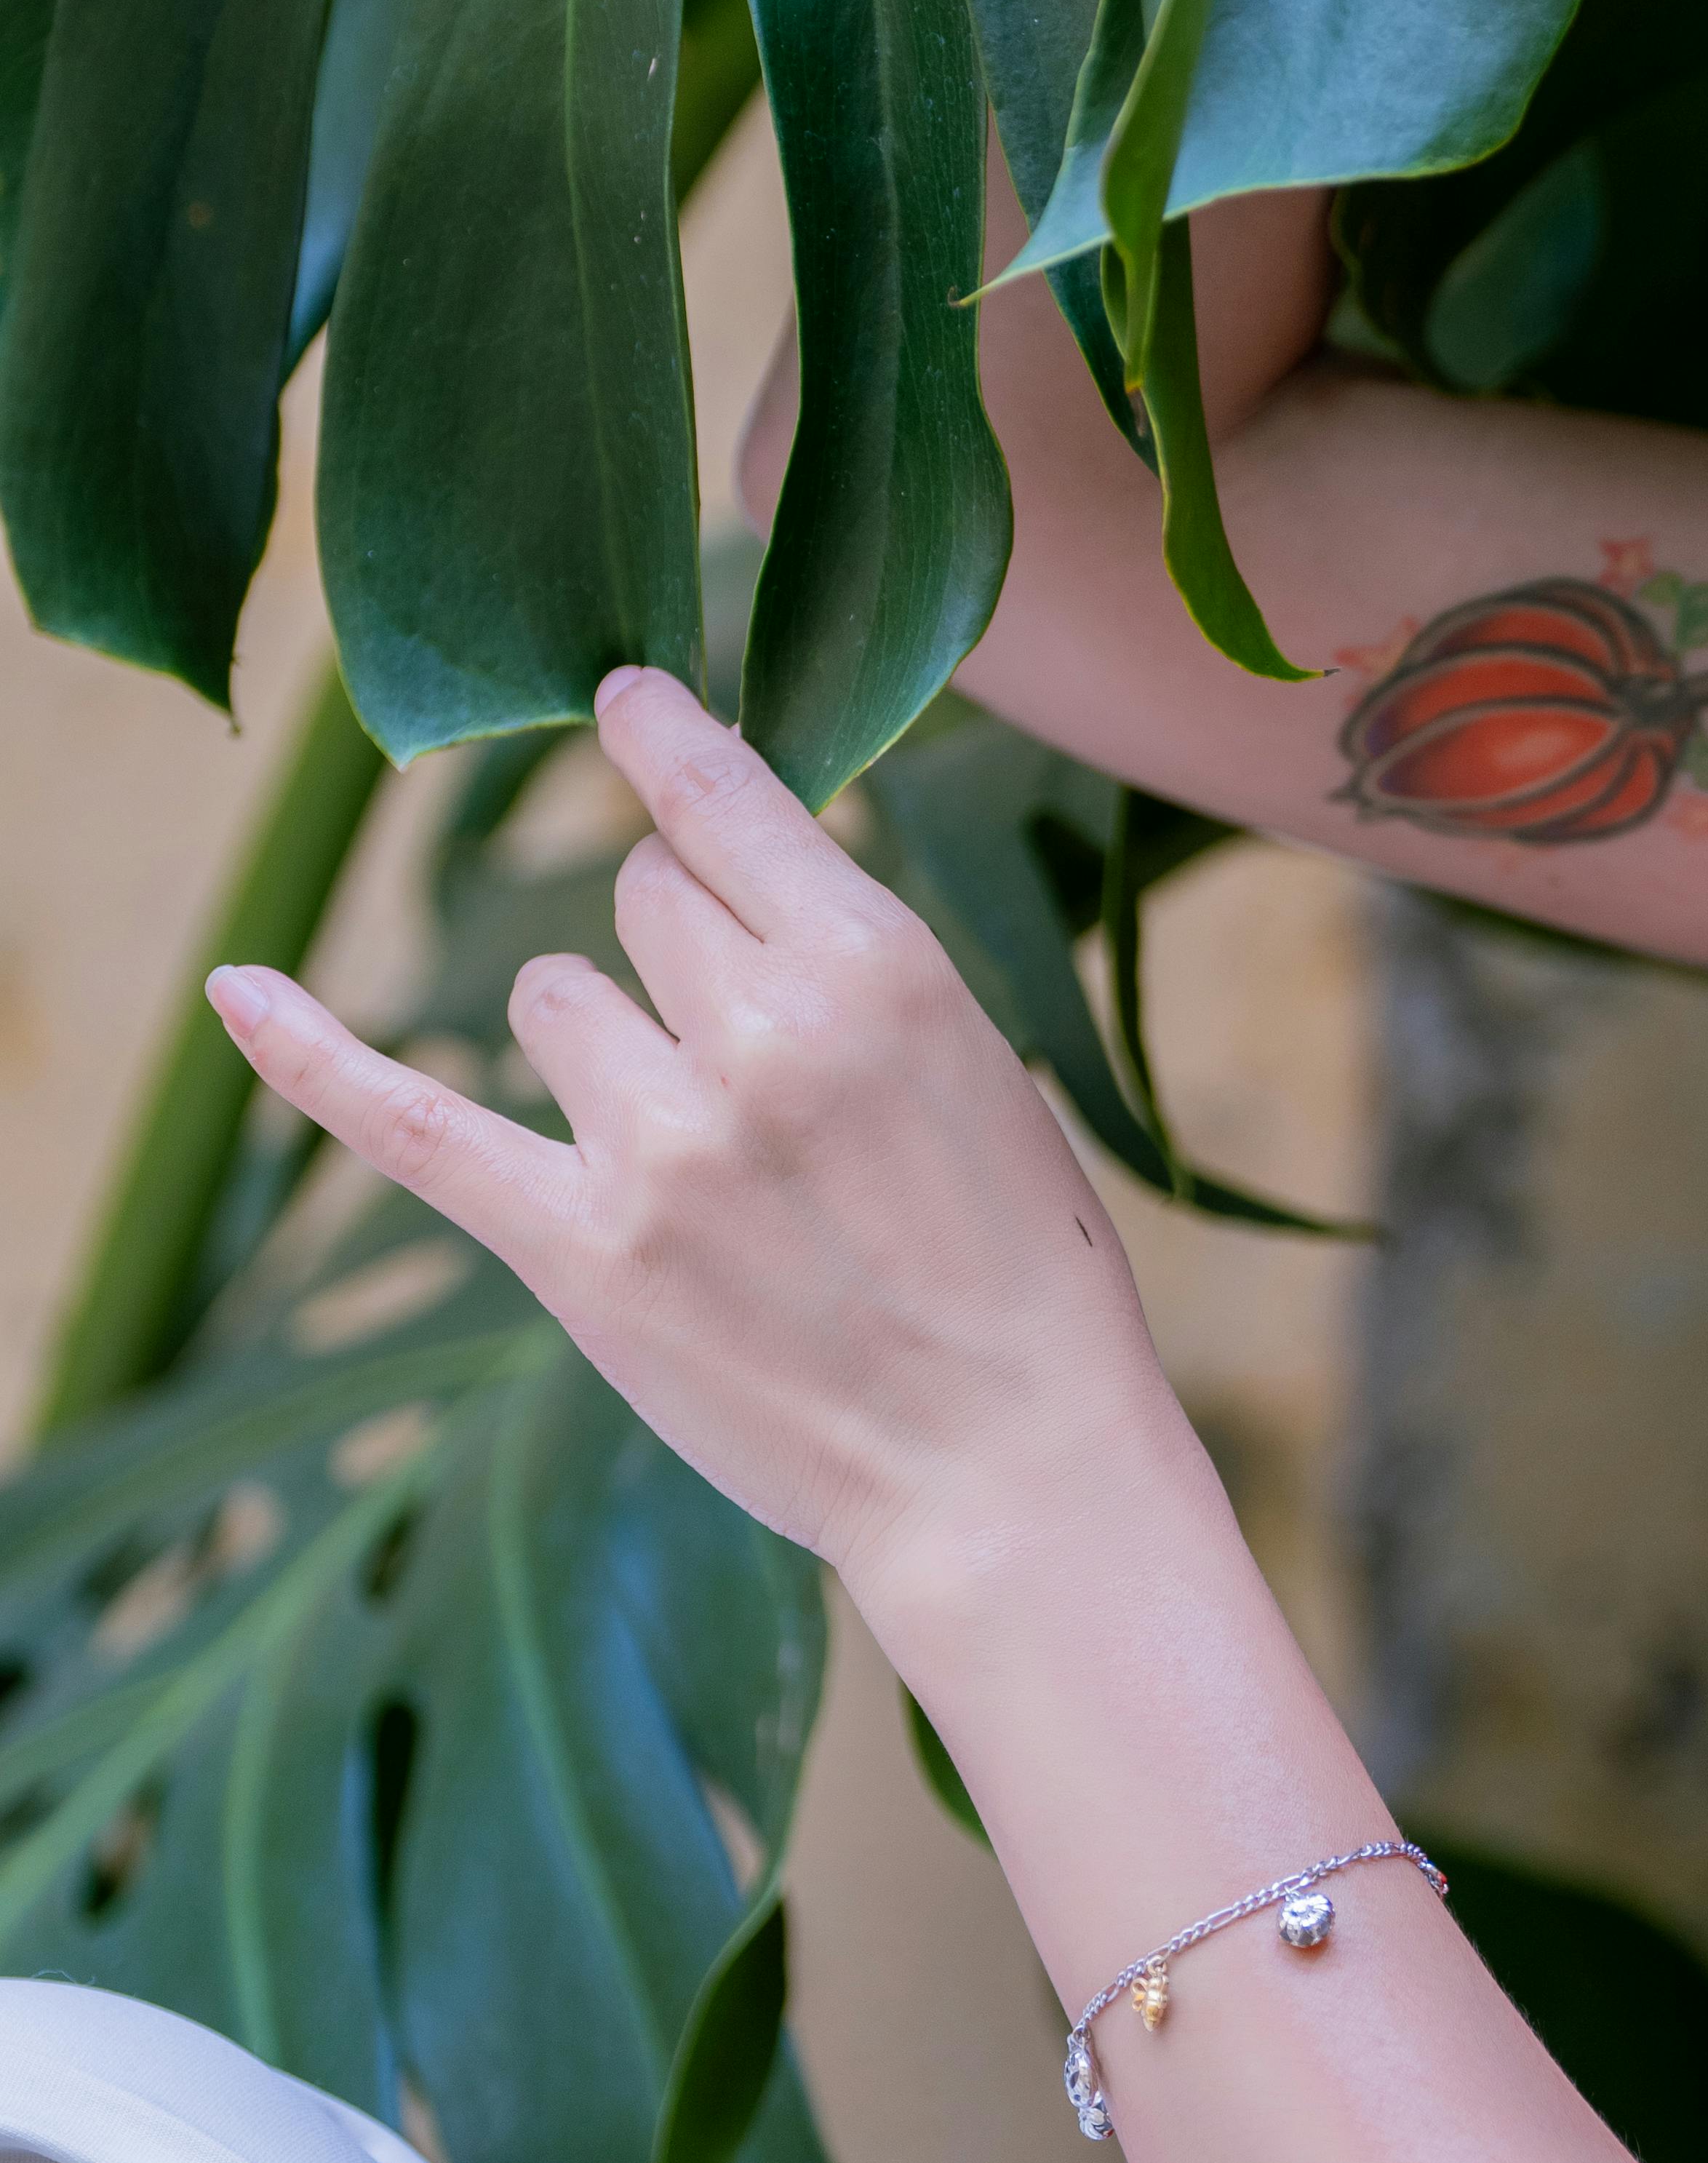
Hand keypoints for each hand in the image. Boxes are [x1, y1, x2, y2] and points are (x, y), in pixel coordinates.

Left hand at [208, 668, 1186, 1598]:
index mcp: (879, 967)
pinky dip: (314, 1055)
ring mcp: (659, 1146)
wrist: (1004, 1464)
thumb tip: (708, 862)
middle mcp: (758, 1036)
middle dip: (687, 958)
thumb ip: (843, 957)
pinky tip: (235, 993)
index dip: (659, 741)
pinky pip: (417, 1123)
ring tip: (708, 1160)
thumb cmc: (1018, 1262)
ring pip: (556, 995)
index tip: (620, 698)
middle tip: (768, 1078)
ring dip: (607, 1045)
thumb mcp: (975, 1056)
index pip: (717, 801)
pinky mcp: (580, 1251)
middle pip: (640, 901)